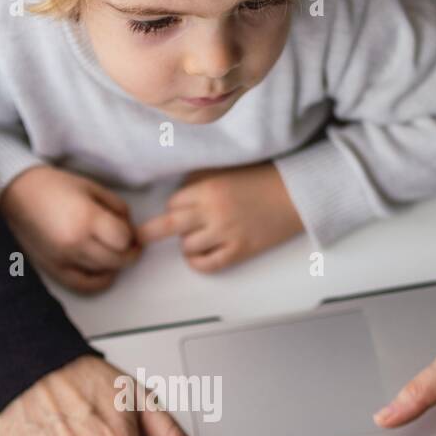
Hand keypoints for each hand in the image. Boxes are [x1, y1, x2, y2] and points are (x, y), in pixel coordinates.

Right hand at [0, 165, 140, 293]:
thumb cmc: (54, 186)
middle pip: (118, 260)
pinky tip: (104, 271)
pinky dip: (100, 281)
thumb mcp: (92, 187)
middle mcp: (75, 242)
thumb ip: (118, 209)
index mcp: (86, 218)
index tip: (131, 232)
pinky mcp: (53, 269)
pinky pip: (84, 286)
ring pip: (104, 272)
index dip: (132, 236)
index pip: (123, 239)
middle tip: (131, 245)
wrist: (17, 194)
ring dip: (115, 264)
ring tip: (113, 250)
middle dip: (129, 253)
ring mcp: (63, 258)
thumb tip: (132, 230)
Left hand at [137, 162, 303, 272]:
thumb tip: (178, 196)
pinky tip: (199, 255)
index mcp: (209, 187)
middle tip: (138, 237)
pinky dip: (197, 262)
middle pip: (168, 225)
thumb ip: (201, 181)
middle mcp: (213, 211)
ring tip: (196, 238)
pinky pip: (206, 264)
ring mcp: (226, 233)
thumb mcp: (227, 170)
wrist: (297, 194)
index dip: (172, 208)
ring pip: (187, 246)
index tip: (175, 212)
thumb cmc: (264, 179)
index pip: (173, 203)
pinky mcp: (239, 251)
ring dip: (186, 244)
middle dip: (150, 232)